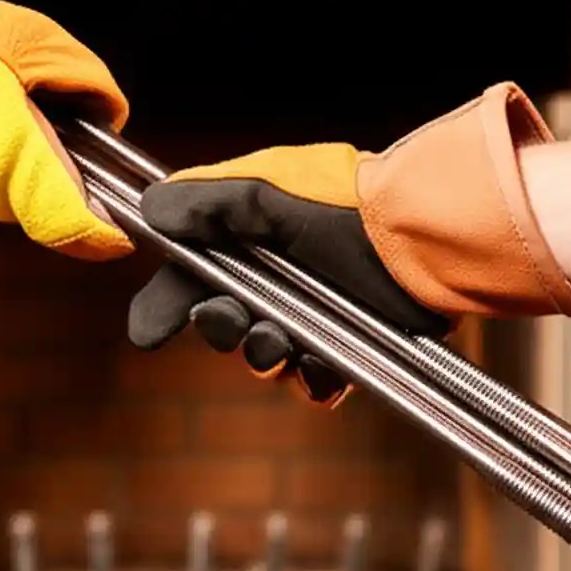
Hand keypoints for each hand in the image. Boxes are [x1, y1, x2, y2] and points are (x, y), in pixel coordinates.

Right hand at [128, 144, 452, 405]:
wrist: (422, 239)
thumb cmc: (348, 206)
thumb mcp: (270, 190)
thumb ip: (207, 201)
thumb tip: (151, 207)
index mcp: (250, 238)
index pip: (189, 276)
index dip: (165, 305)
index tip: (147, 334)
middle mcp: (278, 278)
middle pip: (222, 323)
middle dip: (222, 328)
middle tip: (238, 320)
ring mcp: (313, 314)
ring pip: (265, 356)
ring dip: (266, 355)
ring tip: (285, 340)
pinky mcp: (348, 345)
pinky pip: (314, 380)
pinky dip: (313, 380)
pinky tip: (321, 367)